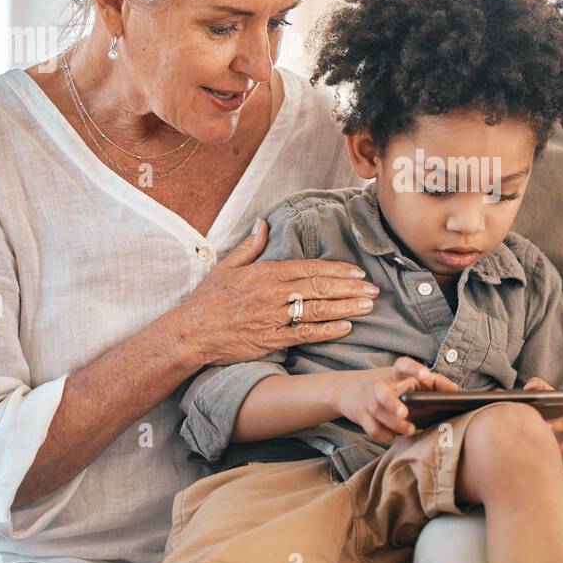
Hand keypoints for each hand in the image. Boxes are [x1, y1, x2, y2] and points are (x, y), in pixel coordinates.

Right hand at [172, 218, 380, 365]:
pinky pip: (304, 334)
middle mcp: (271, 293)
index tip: (356, 272)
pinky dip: (327, 331)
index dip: (336, 270)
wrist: (190, 333)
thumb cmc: (208, 300)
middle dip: (349, 287)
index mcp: (264, 272)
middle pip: (319, 287)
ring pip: (317, 309)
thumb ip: (250, 246)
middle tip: (372, 289)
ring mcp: (272, 317)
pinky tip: (346, 328)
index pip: (308, 268)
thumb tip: (263, 223)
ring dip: (346, 307)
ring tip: (368, 306)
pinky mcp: (271, 340)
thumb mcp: (226, 266)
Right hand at [332, 357, 459, 443]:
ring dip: (393, 424)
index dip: (414, 369)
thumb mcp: (409, 379)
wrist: (350, 390)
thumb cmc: (391, 385)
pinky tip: (393, 436)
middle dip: (392, 403)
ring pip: (377, 413)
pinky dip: (383, 435)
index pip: (403, 365)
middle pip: (382, 392)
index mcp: (395, 374)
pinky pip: (372, 429)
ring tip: (410, 430)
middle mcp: (380, 385)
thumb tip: (457, 391)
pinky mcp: (362, 416)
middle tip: (405, 413)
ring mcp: (369, 401)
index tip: (425, 375)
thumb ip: (435, 383)